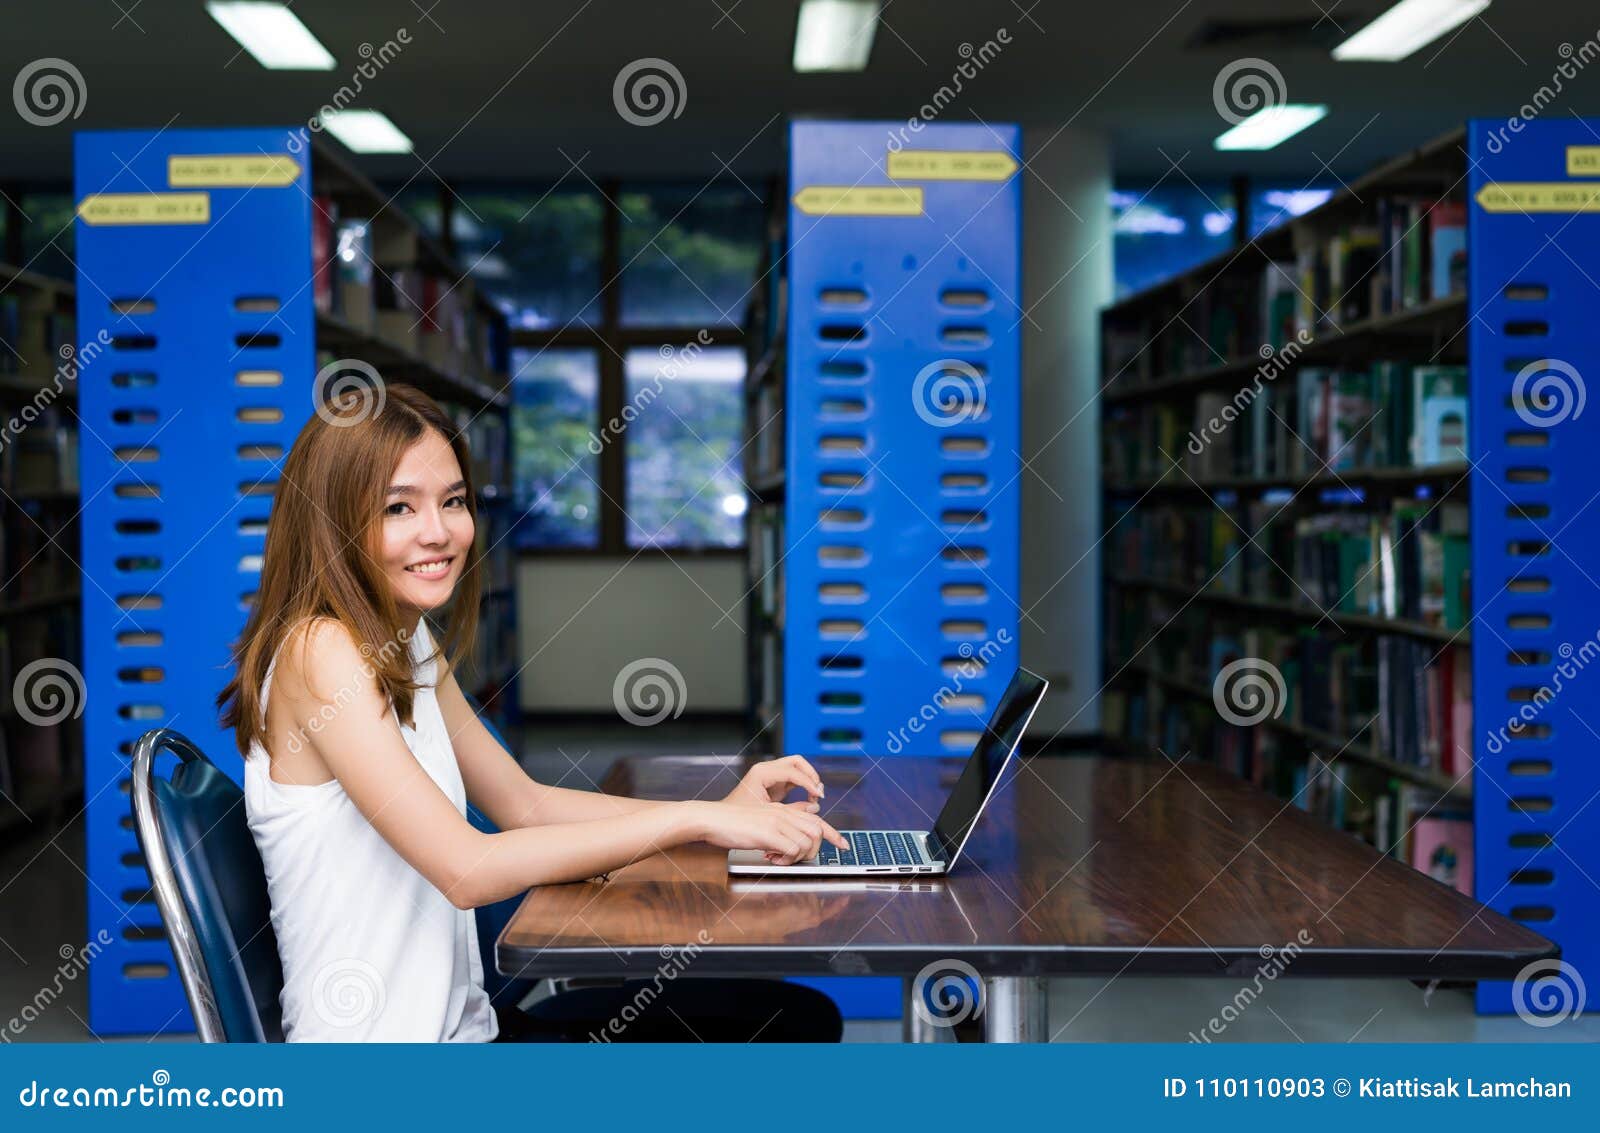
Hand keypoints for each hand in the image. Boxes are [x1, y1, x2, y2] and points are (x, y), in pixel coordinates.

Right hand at [690, 801, 848, 864]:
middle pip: (817, 832)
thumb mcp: (761, 822)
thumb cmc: (732, 824)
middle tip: (793, 859)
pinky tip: (771, 857)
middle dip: (813, 851)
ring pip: (807, 842)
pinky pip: (792, 849)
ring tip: (778, 858)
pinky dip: (787, 858)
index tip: (844, 845)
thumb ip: (779, 826)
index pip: (817, 820)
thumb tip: (793, 839)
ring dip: (797, 856)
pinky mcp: (768, 832)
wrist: (712, 819)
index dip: (834, 834)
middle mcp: (783, 813)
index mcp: (783, 810)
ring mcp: (777, 821)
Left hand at [724, 754, 825, 809]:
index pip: (792, 771)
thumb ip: (793, 809)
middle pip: (797, 762)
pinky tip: (808, 799)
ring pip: (798, 768)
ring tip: (815, 796)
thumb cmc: (737, 818)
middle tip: (818, 792)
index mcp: (761, 773)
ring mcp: (771, 775)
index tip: (817, 795)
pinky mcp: (775, 784)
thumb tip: (813, 807)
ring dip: (809, 779)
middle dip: (811, 775)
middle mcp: (767, 770)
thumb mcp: (768, 814)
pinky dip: (804, 786)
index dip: (808, 782)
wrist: (722, 821)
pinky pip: (795, 779)